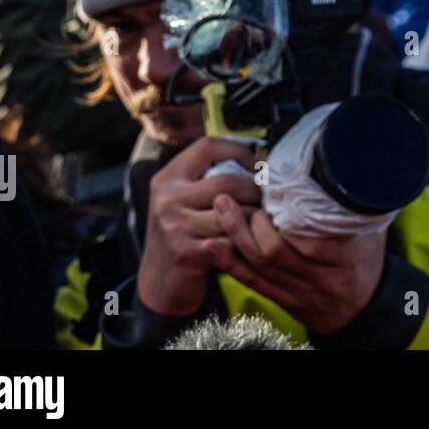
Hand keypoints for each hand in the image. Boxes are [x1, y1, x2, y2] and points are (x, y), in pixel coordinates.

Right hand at [137, 137, 261, 317]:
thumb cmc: (184, 233)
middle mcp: (167, 198)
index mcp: (168, 177)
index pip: (208, 147)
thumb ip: (208, 177)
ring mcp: (175, 226)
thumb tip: (258, 156)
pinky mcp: (187, 252)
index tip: (257, 164)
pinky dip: (248, 240)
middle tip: (268, 198)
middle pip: (227, 182)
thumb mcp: (184, 198)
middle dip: (255, 190)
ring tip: (264, 218)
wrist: (161, 282)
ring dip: (255, 217)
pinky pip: (231, 240)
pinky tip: (254, 241)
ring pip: (233, 212)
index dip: (239, 150)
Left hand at [205, 199, 386, 335]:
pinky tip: (211, 247)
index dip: (286, 218)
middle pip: (275, 252)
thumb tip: (339, 166)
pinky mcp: (281, 297)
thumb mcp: (371, 229)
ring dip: (236, 235)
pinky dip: (228, 264)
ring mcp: (297, 290)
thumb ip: (352, 205)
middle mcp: (317, 277)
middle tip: (240, 195)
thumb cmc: (365, 260)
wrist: (363, 306)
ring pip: (259, 265)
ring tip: (221, 206)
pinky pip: (251, 281)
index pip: (311, 240)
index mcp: (344, 258)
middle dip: (251, 222)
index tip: (274, 192)